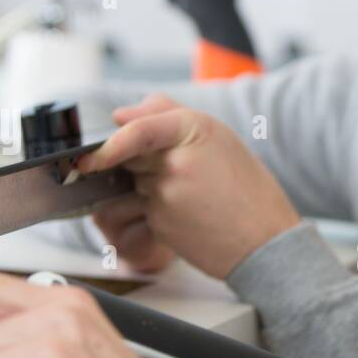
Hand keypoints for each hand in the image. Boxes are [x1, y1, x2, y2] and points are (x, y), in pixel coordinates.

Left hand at [77, 93, 300, 278]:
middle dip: (146, 164)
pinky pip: (145, 210)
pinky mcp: (160, 220)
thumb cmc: (250, 192)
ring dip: (155, 189)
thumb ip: (169, 116)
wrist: (267, 243)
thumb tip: (120, 114)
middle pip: (133, 156)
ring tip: (197, 199)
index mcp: (195, 128)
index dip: (111, 142)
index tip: (90, 154)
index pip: (137, 128)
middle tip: (188, 178)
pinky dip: (161, 213)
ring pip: (137, 184)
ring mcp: (166, 191)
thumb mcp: (219, 139)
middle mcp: (177, 158)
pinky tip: (192, 218)